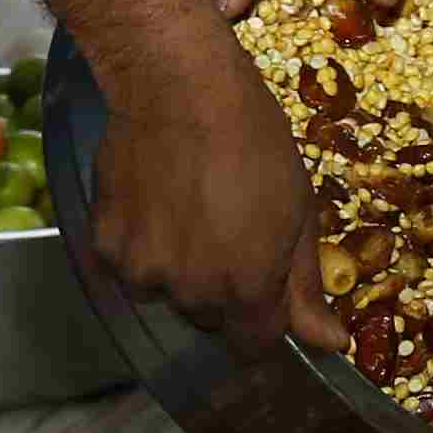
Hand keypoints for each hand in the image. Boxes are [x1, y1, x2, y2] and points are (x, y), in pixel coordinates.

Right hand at [87, 19, 335, 350]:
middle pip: (209, 318)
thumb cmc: (254, 141)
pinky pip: (128, 265)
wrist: (179, 87)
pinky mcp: (103, 246)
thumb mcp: (299, 210)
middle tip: (226, 230)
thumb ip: (305, 286)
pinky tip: (155, 201)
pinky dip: (141, 246)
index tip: (264, 291)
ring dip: (178, 269)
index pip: (254, 344)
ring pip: (165, 293)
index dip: (263, 321)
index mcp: (246, 289)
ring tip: (187, 210)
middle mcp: (191, 292)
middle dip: (222, 290)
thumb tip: (330, 345)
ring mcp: (141, 271)